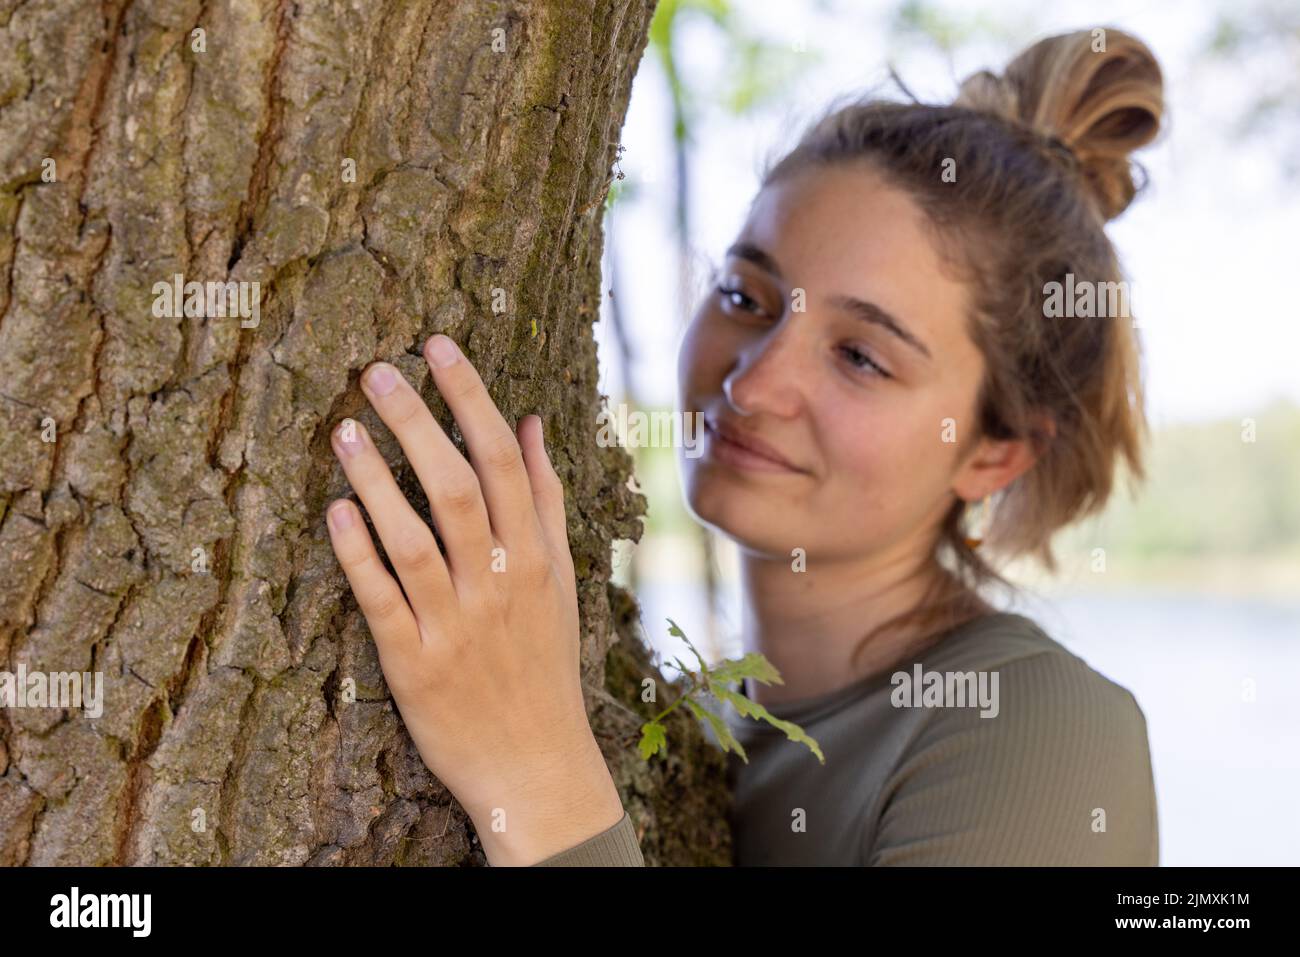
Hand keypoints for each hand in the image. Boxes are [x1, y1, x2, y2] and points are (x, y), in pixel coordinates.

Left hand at [325, 334, 623, 865]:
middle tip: (376, 370)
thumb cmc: (545, 662)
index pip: (503, 459)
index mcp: (535, 556)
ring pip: (414, 538)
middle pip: (457, 486)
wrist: (535, 761)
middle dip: (417, 422)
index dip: (470, 396)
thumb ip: (544, 499)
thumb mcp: (561, 578)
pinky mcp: (413, 664)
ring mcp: (454, 624)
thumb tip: (529, 423)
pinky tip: (333, 512)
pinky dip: (358, 555)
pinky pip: (381, 601)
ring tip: (342, 428)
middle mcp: (498, 583)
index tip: (438, 345)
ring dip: (376, 479)